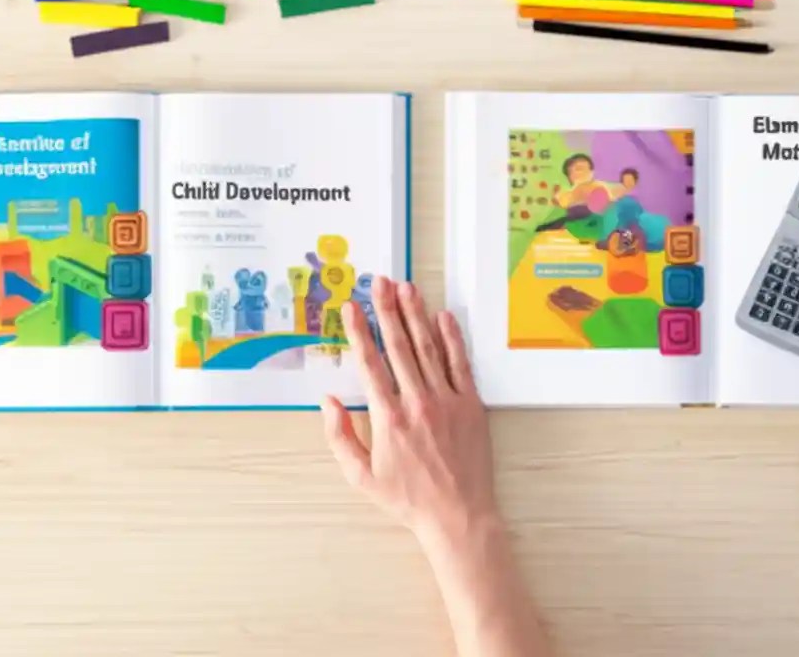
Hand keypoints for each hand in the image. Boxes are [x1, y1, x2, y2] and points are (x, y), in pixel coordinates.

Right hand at [322, 277, 495, 543]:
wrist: (459, 515)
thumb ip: (340, 438)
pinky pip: (460, 364)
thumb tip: (328, 402)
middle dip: (387, 310)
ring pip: (429, 348)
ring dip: (416, 315)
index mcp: (389, 418)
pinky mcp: (470, 405)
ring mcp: (447, 401)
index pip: (370, 364)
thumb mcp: (362, 478)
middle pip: (399, 346)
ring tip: (407, 288)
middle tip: (379, 281)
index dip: (359, 332)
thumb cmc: (408, 500)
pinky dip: (452, 338)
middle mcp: (417, 402)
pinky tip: (443, 316)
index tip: (350, 307)